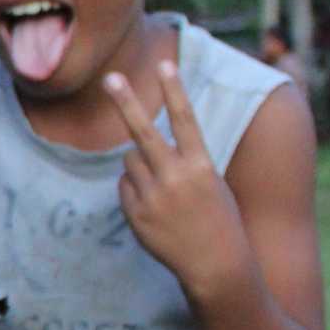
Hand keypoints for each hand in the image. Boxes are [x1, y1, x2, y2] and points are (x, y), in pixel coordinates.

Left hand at [107, 63, 250, 298]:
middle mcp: (176, 179)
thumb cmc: (218, 219)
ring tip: (163, 188)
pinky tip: (155, 209)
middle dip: (126, 103)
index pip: (185, 120)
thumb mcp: (212, 184)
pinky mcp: (137, 215)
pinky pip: (125, 186)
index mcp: (202, 167)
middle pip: (143, 133)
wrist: (217, 265)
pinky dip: (135, 189)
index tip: (165, 63)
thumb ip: (181, 162)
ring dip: (139, 164)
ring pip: (130, 160)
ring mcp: (154, 198)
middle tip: (110, 78)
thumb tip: (137, 148)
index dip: (175, 90)